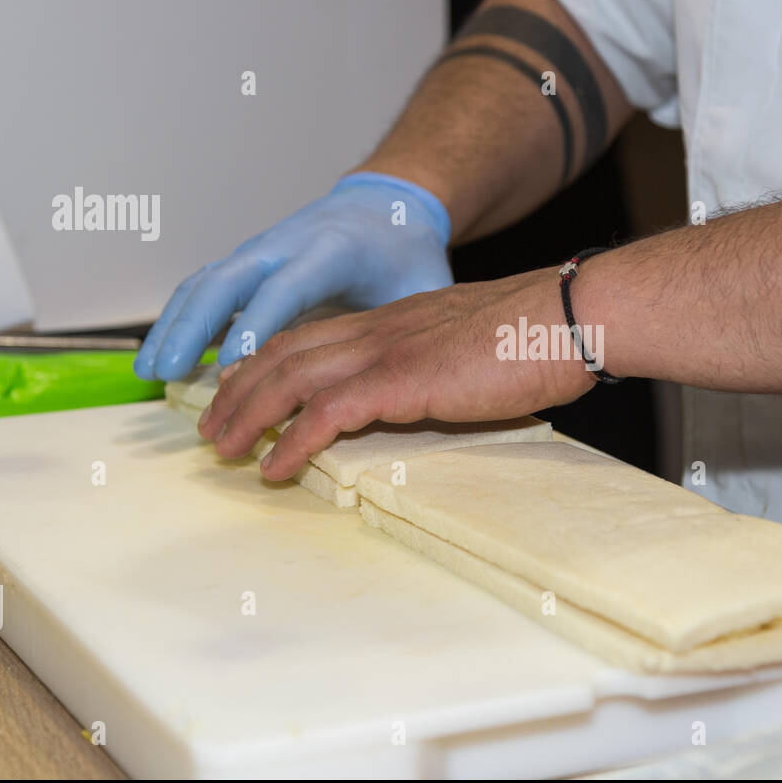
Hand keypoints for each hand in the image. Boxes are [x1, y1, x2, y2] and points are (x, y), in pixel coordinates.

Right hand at [134, 172, 453, 380]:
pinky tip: (162, 357)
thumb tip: (411, 382)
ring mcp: (260, 250)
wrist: (385, 207)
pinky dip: (179, 319)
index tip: (230, 367)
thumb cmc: (406, 253)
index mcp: (332, 250)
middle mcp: (286, 244)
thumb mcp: (421, 287)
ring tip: (150, 373)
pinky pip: (204, 287)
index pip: (287, 288)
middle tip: (168, 374)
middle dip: (194, 327)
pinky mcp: (247, 261)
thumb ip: (411, 329)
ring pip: (206, 282)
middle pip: (228, 280)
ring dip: (174, 326)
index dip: (256, 325)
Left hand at [197, 268, 600, 479]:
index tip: (242, 383)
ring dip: (249, 414)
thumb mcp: (475, 349)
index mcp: (397, 321)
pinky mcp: (401, 379)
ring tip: (222, 447)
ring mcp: (387, 350)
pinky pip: (328, 411)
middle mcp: (381, 329)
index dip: (269, 359)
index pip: (314, 335)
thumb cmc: (539, 336)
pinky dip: (292, 441)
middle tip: (212, 422)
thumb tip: (434, 398)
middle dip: (240, 388)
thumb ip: (441, 369)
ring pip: (292, 377)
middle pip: (286, 352)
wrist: (568, 316)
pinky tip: (273, 466)